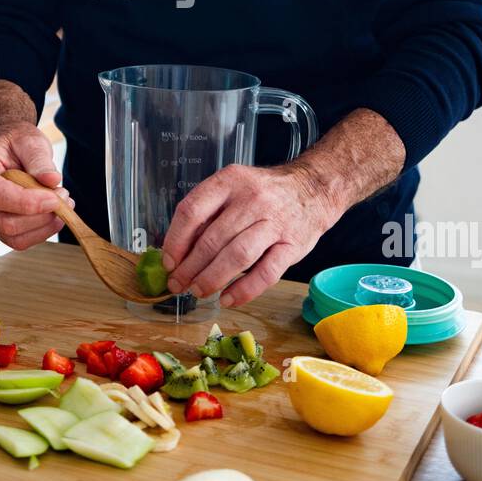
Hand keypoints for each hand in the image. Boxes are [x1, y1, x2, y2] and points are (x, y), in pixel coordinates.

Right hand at [0, 121, 72, 248]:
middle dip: (40, 216)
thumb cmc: (14, 144)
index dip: (26, 202)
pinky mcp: (0, 226)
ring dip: (44, 226)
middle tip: (63, 196)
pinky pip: (20, 240)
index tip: (54, 198)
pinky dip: (42, 231)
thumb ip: (39, 160)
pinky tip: (54, 214)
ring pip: (14, 237)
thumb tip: (52, 180)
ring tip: (63, 204)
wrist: (8, 148)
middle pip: (5, 223)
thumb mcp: (29, 141)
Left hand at [161, 163, 337, 307]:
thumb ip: (208, 213)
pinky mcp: (292, 246)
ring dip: (212, 279)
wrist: (312, 189)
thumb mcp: (232, 188)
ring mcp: (274, 223)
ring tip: (198, 291)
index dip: (175, 240)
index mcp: (230, 181)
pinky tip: (227, 299)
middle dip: (189, 268)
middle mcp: (251, 199)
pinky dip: (244, 290)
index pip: (192, 211)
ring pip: (236, 257)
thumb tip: (177, 250)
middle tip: (178, 284)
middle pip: (212, 239)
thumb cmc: (264, 193)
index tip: (169, 261)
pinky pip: (265, 273)